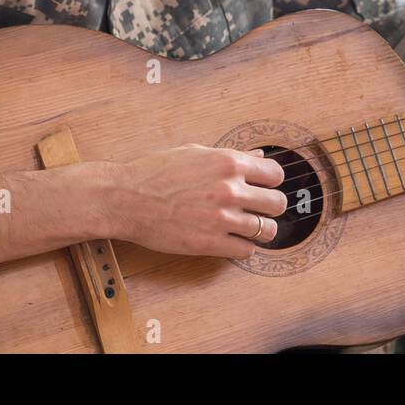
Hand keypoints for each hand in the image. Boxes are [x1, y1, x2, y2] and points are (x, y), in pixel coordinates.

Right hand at [111, 143, 287, 258]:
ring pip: (267, 230)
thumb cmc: (156, 172)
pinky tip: (231, 240)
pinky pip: (246, 250)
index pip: (275, 174)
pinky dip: (242, 247)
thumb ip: (231, 156)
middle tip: (258, 209)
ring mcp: (222, 218)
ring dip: (259, 229)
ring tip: (246, 227)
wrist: (126, 197)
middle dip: (270, 206)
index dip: (271, 182)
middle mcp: (230, 189)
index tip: (264, 187)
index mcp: (228, 162)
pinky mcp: (210, 243)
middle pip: (278, 203)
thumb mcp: (195, 153)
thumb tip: (258, 155)